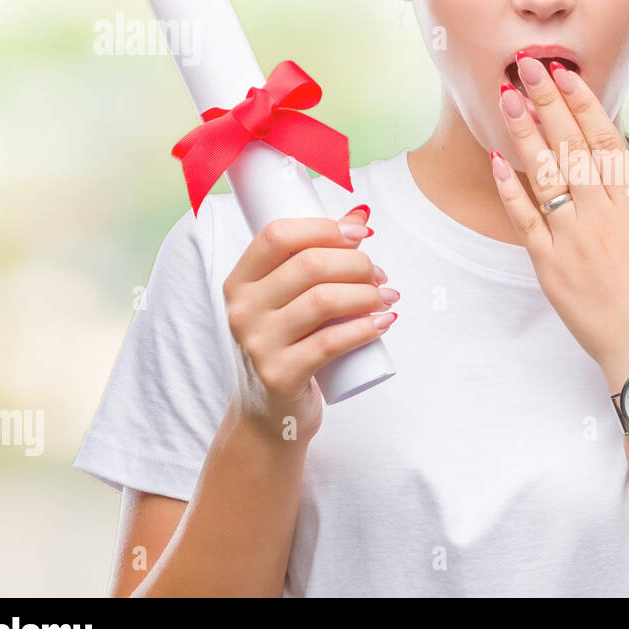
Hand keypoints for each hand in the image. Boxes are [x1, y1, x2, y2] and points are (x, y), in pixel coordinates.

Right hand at [222, 205, 397, 441]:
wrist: (271, 413)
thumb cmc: (288, 343)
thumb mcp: (290, 299)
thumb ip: (317, 255)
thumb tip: (359, 215)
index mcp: (240, 281)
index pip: (277, 235)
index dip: (324, 228)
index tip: (361, 235)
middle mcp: (242, 310)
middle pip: (309, 265)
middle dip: (356, 264)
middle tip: (380, 275)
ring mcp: (258, 344)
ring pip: (324, 301)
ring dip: (367, 294)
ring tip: (387, 298)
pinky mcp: (280, 375)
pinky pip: (331, 343)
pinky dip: (366, 328)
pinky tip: (385, 322)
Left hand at [488, 53, 628, 390]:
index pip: (608, 143)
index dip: (585, 105)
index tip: (568, 73)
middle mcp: (603, 219)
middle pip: (570, 148)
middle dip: (547, 102)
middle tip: (526, 64)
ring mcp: (572, 243)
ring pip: (543, 176)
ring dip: (524, 134)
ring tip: (506, 96)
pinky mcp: (550, 269)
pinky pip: (524, 220)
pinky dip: (511, 189)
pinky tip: (498, 159)